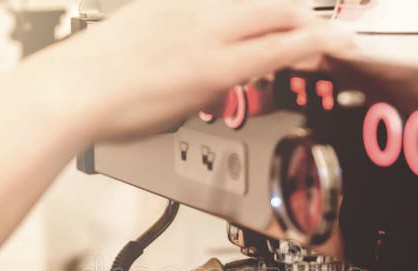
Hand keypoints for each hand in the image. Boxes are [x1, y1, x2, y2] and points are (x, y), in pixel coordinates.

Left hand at [57, 0, 355, 140]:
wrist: (74, 89)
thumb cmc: (120, 110)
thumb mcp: (183, 113)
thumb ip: (217, 90)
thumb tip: (229, 81)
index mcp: (216, 65)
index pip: (287, 45)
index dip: (323, 42)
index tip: (344, 42)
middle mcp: (205, 29)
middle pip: (277, 10)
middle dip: (307, 19)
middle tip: (319, 32)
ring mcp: (184, 9)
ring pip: (247, 1)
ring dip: (272, 12)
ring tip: (277, 27)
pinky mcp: (163, 3)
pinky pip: (213, 2)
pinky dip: (233, 13)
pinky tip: (227, 25)